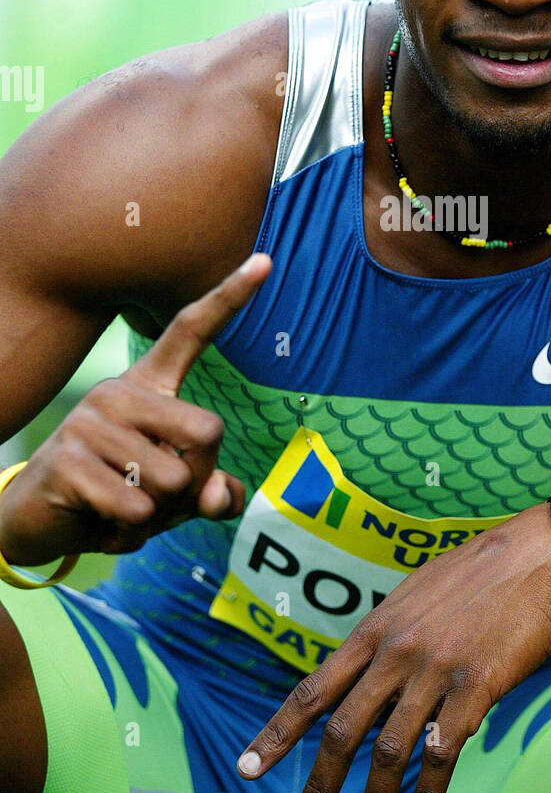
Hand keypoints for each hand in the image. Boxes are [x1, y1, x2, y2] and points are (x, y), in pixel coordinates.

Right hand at [0, 253, 271, 564]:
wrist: (42, 519)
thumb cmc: (121, 494)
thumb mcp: (176, 494)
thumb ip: (211, 490)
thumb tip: (220, 496)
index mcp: (150, 386)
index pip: (191, 331)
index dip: (230, 297)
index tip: (266, 260)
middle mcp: (119, 392)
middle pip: (207, 432)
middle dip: (197, 480)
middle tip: (161, 495)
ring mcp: (89, 422)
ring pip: (173, 481)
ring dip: (160, 514)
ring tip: (126, 507)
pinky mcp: (68, 461)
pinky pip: (137, 508)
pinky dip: (132, 532)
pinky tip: (105, 523)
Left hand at [238, 499, 550, 792]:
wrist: (535, 553)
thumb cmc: (475, 574)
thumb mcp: (413, 595)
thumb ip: (387, 637)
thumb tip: (368, 674)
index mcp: (375, 630)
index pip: (313, 690)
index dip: (276, 733)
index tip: (247, 767)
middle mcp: (395, 652)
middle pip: (343, 731)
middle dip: (319, 785)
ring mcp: (435, 670)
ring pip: (390, 752)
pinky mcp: (476, 687)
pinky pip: (443, 754)